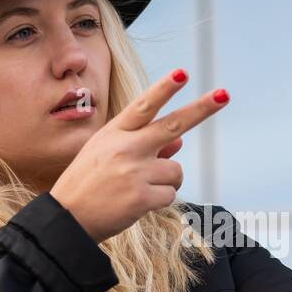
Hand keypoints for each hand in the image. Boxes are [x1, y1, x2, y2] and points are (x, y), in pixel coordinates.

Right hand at [50, 68, 229, 243]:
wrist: (67, 218)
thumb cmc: (87, 183)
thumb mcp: (107, 154)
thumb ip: (143, 144)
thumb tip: (180, 139)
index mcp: (115, 133)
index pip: (144, 105)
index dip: (164, 88)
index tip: (182, 73)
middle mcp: (126, 148)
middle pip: (173, 125)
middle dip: (202, 108)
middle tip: (224, 94)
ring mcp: (135, 172)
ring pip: (176, 170)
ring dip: (166, 181)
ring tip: (139, 189)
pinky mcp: (142, 197)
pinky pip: (170, 194)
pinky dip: (159, 200)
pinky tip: (137, 203)